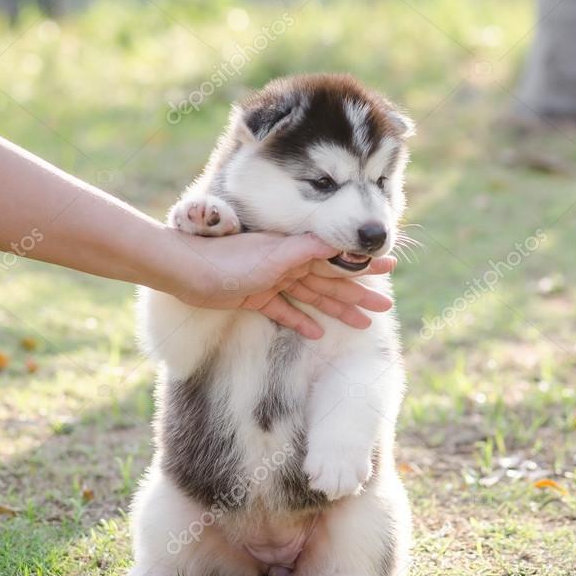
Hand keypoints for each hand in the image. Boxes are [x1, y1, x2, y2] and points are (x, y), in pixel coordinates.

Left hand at [172, 231, 395, 339]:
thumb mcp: (276, 254)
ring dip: (337, 311)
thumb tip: (343, 240)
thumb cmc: (230, 260)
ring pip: (313, 298)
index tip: (388, 265)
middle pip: (330, 282)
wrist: (187, 270)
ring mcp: (273, 281)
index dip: (362, 264)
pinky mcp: (256, 298)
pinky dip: (300, 322)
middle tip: (385, 307)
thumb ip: (309, 248)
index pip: (338, 258)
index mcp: (296, 250)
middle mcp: (288, 264)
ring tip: (361, 325)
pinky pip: (284, 312)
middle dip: (358, 294)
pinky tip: (317, 335)